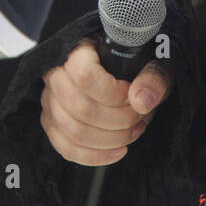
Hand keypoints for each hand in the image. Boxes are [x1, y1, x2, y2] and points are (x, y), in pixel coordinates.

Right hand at [40, 39, 174, 166]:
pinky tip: (118, 150)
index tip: (132, 95)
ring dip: (110, 139)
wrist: (128, 74)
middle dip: (118, 120)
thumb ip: (153, 77)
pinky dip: (95, 155)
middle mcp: (57, 73)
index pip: (85, 75)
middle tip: (139, 118)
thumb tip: (141, 101)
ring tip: (134, 131)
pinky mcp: (52, 122)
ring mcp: (50, 99)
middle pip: (80, 107)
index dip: (113, 93)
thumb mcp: (155, 62)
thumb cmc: (138, 65)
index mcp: (78, 49)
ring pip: (73, 131)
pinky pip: (67, 148)